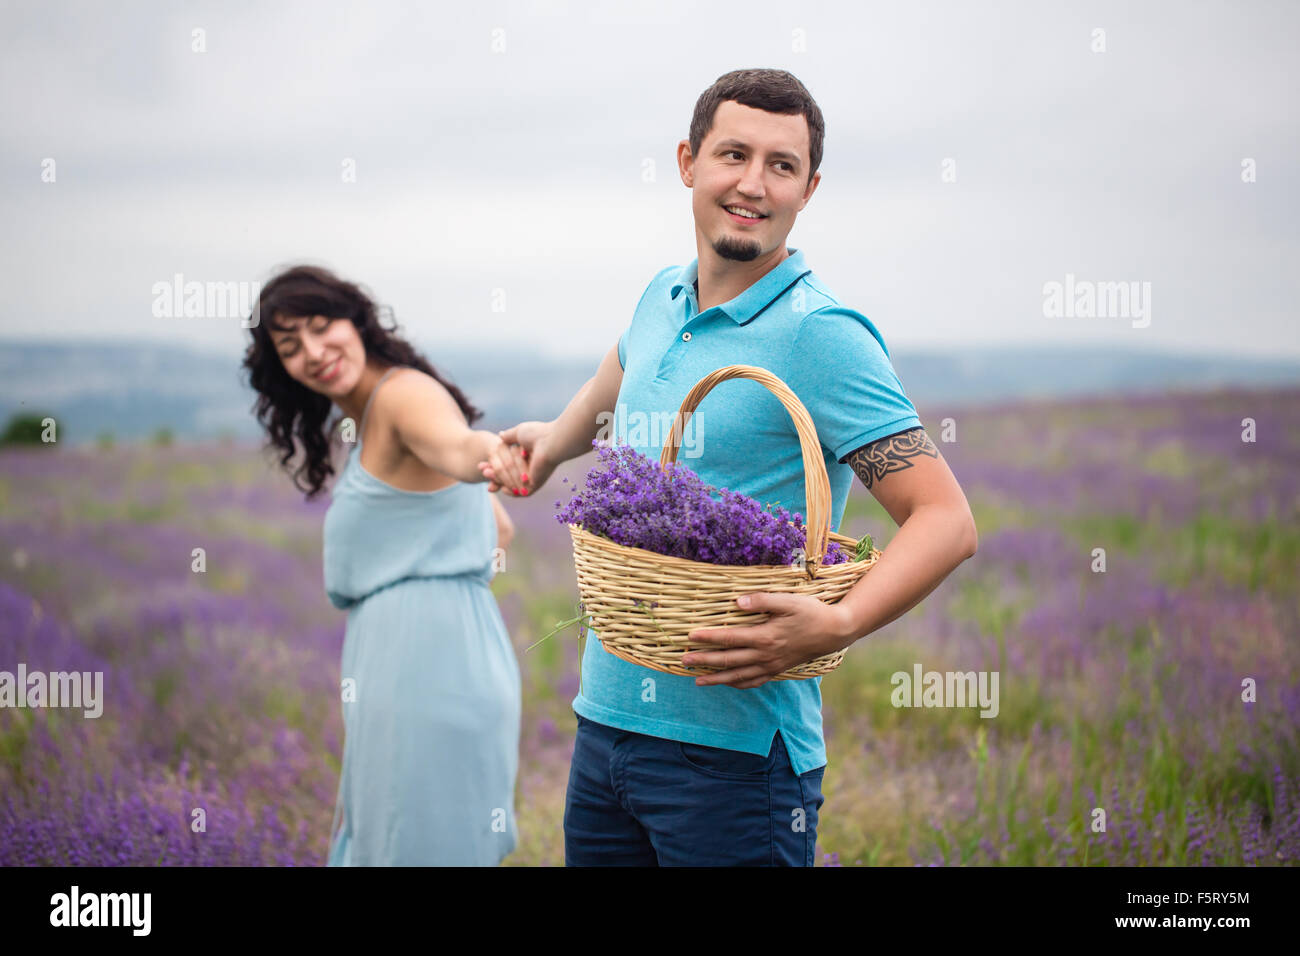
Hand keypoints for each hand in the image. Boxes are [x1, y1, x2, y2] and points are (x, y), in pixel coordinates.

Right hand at [478, 421, 555, 496]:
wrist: (550, 442)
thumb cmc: (537, 435)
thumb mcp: (519, 433)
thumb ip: (509, 437)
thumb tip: (500, 435)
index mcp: (528, 457)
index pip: (508, 466)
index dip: (494, 467)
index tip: (481, 465)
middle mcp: (531, 469)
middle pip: (508, 476)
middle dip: (494, 475)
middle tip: (482, 472)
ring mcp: (534, 478)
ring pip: (513, 484)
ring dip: (499, 481)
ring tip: (487, 474)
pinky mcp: (536, 484)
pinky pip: (521, 492)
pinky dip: (510, 490)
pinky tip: (501, 487)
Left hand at [680, 593, 852, 688]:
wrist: (834, 631)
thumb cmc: (811, 612)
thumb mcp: (788, 601)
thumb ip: (762, 600)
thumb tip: (737, 602)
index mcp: (765, 637)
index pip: (729, 638)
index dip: (709, 638)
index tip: (690, 636)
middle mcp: (765, 655)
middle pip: (728, 660)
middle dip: (704, 661)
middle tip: (683, 661)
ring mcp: (771, 665)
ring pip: (738, 676)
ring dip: (717, 679)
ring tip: (698, 680)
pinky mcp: (778, 669)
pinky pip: (754, 681)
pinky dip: (738, 684)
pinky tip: (727, 683)